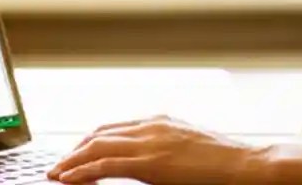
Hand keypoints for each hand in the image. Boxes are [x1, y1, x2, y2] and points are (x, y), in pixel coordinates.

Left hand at [47, 115, 265, 183]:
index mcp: (161, 121)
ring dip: (72, 160)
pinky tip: (69, 179)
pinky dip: (83, 170)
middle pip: (100, 134)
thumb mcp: (190, 147)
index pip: (114, 128)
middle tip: (59, 165)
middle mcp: (152, 126)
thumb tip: (155, 160)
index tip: (76, 153)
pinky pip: (106, 165)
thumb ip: (168, 148)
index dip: (90, 140)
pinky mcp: (151, 162)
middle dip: (75, 149)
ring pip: (97, 146)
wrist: (245, 166)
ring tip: (56, 173)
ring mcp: (150, 142)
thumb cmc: (224, 162)